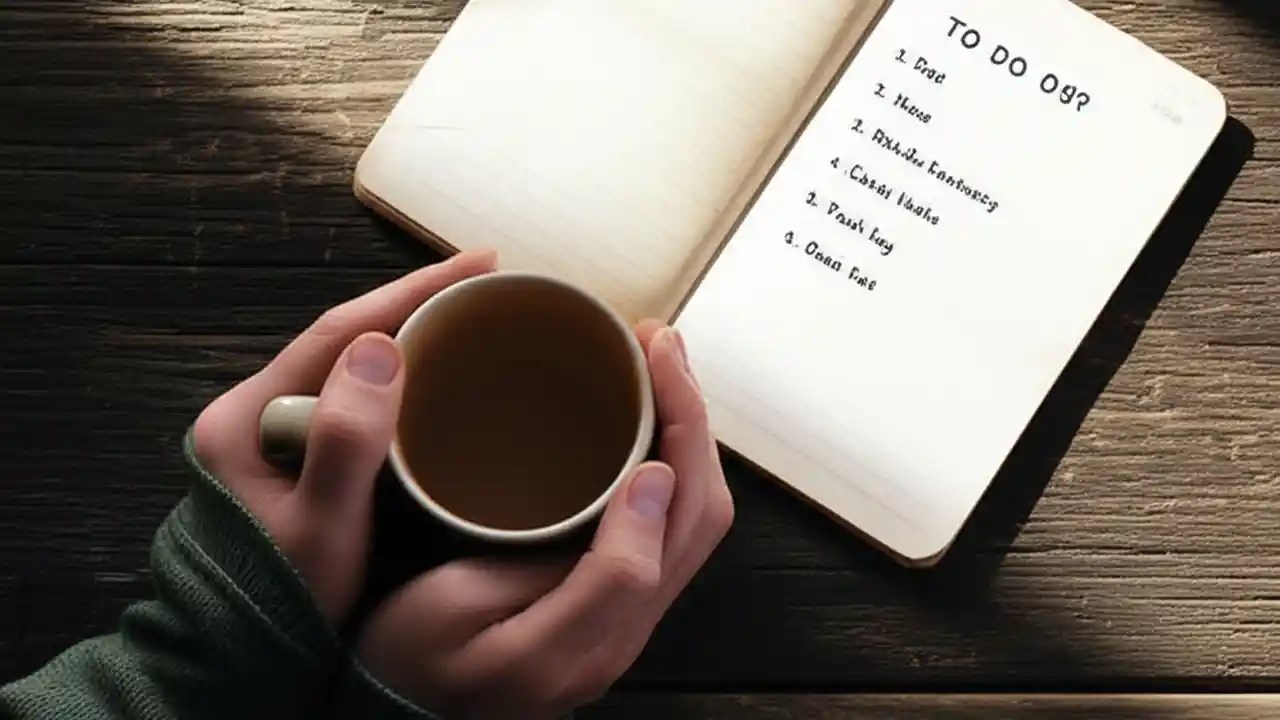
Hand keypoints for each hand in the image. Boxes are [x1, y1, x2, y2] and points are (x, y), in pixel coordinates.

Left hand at [190, 250, 497, 623]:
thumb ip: (345, 443)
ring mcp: (277, 437)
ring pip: (355, 369)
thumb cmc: (278, 600)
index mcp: (250, 416)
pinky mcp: (299, 462)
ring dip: (412, 338)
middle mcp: (258, 414)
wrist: (237, 661)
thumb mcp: (319, 527)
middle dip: (418, 305)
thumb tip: (382, 348)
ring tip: (473, 321)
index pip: (342, 330)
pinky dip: (404, 381)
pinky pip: (358, 402)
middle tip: (487, 286)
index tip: (478, 266)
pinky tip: (440, 382)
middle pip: (349, 340)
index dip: (412, 292)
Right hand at [356, 323, 734, 719]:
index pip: (666, 533)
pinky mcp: (613, 606)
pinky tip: (646, 423)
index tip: (650, 369)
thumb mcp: (448, 604)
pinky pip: (670, 529)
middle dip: (694, 422)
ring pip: (693, 523)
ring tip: (661, 366)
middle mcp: (622, 634)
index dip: (674, 446)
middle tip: (660, 342)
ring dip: (689, 438)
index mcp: (585, 638)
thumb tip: (640, 493)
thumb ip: (543, 566)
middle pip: (698, 520)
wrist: (394, 709)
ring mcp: (623, 623)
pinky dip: (672, 464)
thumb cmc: (404, 655)